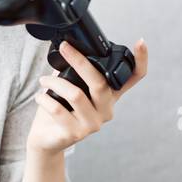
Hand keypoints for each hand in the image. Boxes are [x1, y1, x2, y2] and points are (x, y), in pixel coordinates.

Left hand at [26, 38, 148, 154]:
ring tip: (44, 80)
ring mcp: (93, 124)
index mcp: (110, 96)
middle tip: (66, 48)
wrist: (46, 139)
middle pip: (99, 82)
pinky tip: (40, 96)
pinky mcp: (75, 134)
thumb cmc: (60, 110)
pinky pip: (58, 110)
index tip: (141, 42)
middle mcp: (106, 111)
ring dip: (55, 83)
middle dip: (80, 61)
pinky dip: (45, 99)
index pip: (133, 78)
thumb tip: (70, 49)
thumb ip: (76, 73)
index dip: (140, 61)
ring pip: (76, 95)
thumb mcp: (72, 87)